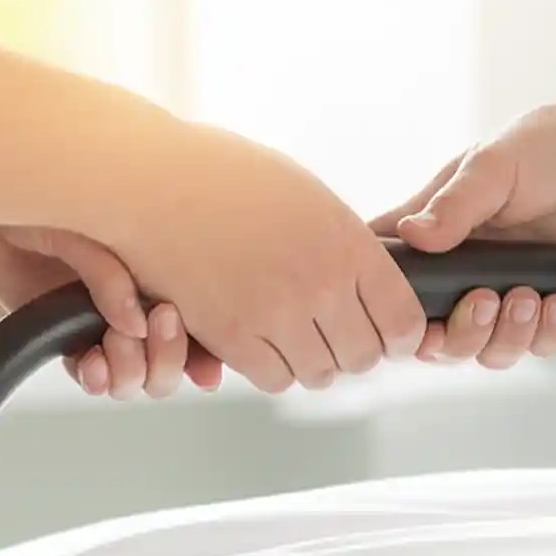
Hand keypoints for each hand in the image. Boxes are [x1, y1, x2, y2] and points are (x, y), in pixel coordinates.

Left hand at [0, 222, 223, 398]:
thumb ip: (111, 276)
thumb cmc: (47, 207)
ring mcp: (101, 331)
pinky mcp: (65, 342)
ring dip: (132, 369)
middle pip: (170, 368)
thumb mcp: (88, 230)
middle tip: (158, 321)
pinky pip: (92, 379)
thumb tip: (134, 325)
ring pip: (136, 381)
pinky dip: (97, 377)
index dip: (208, 357)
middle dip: (168, 358)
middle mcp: (136, 311)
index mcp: (157, 282)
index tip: (207, 370)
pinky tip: (90, 361)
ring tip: (112, 340)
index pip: (199, 332)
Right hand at [85, 126, 425, 393]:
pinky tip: (262, 342)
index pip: (404, 323)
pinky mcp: (233, 336)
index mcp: (349, 244)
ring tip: (295, 336)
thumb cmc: (225, 177)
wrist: (151, 180)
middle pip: (364, 357)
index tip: (388, 335)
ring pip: (320, 374)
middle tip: (336, 336)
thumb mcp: (309, 197)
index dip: (400, 337)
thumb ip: (345, 245)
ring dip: (312, 361)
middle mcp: (321, 284)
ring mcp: (277, 314)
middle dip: (355, 351)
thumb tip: (371, 286)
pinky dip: (274, 368)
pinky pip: (274, 379)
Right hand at [371, 98, 555, 366]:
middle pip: (431, 337)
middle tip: (484, 300)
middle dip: (457, 334)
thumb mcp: (494, 165)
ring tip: (530, 297)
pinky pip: (533, 347)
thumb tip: (412, 236)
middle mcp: (457, 271)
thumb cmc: (545, 147)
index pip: (385, 278)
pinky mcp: (541, 308)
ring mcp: (498, 292)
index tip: (406, 311)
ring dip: (504, 336)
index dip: (385, 306)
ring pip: (481, 350)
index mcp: (430, 232)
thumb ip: (455, 204)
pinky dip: (545, 335)